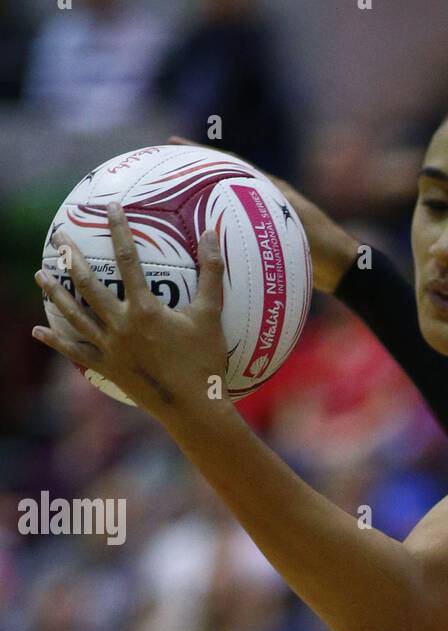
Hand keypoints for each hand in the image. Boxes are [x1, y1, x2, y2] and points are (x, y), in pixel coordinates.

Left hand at [33, 201, 229, 419]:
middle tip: (58, 237)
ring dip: (55, 293)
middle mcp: (121, 325)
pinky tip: (38, 331)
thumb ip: (211, 273)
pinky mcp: (108, 368)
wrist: (194, 408)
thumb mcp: (211, 315)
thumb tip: (213, 233)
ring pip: (75, 315)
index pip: (128, 260)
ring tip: (40, 274)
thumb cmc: (206, 363)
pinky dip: (56, 341)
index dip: (119, 230)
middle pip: (88, 284)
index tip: (110, 208)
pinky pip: (76, 352)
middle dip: (70, 257)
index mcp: (145, 309)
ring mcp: (111, 348)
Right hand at [169, 136, 356, 292]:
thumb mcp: (301, 227)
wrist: (344, 268)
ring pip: (227, 205)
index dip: (203, 154)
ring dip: (204, 204)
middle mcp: (264, 199)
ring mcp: (265, 218)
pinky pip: (236, 231)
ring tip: (173, 206)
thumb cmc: (326, 248)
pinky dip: (220, 233)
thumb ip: (281, 216)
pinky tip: (200, 245)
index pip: (231, 164)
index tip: (175, 143)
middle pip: (223, 182)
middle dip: (196, 175)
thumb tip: (254, 205)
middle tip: (164, 170)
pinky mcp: (268, 238)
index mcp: (270, 189)